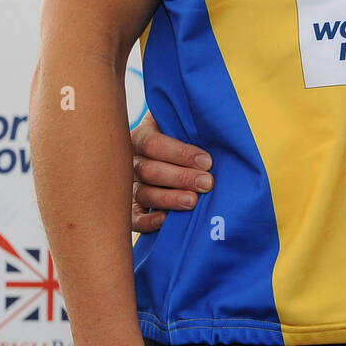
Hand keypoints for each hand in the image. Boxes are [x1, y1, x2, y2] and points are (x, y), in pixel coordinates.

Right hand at [131, 111, 213, 232]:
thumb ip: (194, 124)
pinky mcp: (132, 209)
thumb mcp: (186, 125)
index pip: (153, 144)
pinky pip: (133, 218)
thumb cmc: (186, 137)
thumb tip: (216, 124)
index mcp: (141, 136)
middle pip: (149, 170)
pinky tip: (165, 220)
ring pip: (143, 193)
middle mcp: (130, 162)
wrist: (179, 155)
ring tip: (193, 201)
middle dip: (181, 177)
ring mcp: (129, 186)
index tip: (207, 161)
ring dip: (169, 198)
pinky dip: (147, 222)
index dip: (180, 153)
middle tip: (207, 183)